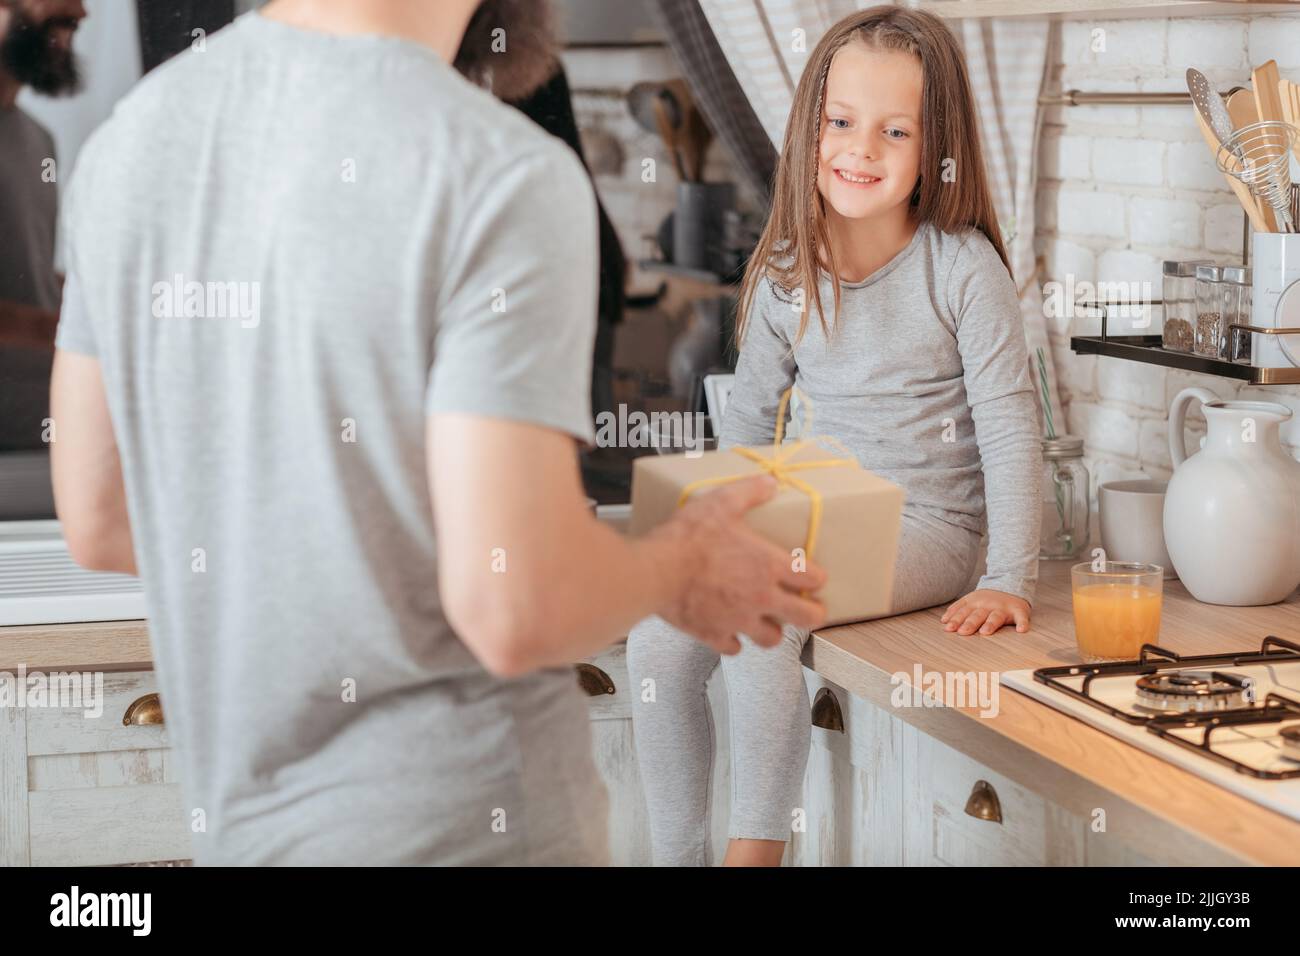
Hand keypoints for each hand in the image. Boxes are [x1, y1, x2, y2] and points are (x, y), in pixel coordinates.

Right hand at [654, 475, 828, 654]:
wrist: (656, 572)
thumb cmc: (689, 538)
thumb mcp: (721, 502)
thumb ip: (750, 492)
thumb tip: (771, 483)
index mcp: (768, 566)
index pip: (813, 578)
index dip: (817, 577)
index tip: (812, 576)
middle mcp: (761, 598)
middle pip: (806, 617)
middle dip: (812, 614)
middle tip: (808, 609)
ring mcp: (739, 621)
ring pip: (772, 639)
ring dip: (773, 630)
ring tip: (768, 621)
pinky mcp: (714, 635)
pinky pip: (734, 647)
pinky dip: (734, 641)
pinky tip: (729, 630)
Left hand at [940, 589, 1029, 635]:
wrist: (1010, 586)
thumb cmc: (987, 600)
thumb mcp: (971, 600)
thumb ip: (958, 610)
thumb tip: (943, 622)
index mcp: (975, 602)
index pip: (963, 611)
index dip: (956, 620)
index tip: (948, 628)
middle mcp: (988, 605)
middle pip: (977, 615)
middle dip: (970, 623)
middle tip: (962, 632)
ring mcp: (1003, 608)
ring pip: (996, 617)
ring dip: (990, 624)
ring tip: (985, 632)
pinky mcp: (1019, 611)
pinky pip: (1022, 618)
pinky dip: (1023, 624)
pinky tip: (1021, 630)